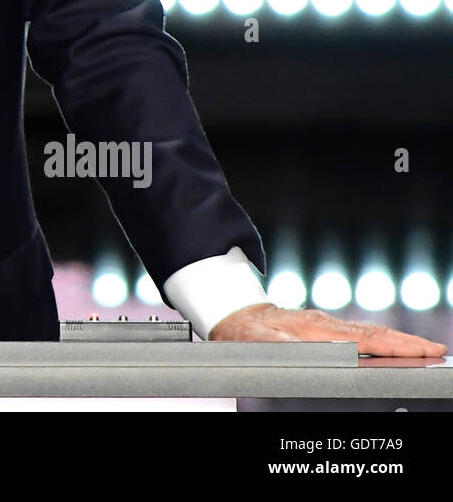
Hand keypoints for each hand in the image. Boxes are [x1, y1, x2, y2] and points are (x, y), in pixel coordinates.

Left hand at [209, 302, 446, 356]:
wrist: (232, 315)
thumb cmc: (244, 333)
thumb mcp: (258, 342)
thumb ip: (280, 346)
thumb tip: (300, 348)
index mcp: (315, 330)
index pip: (364, 339)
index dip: (394, 345)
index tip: (420, 350)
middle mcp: (324, 325)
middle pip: (374, 333)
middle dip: (407, 342)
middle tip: (436, 349)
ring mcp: (324, 324)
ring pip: (368, 331)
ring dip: (398, 340)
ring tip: (425, 349)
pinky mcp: (322, 327)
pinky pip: (358, 332)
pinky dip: (381, 339)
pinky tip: (392, 346)